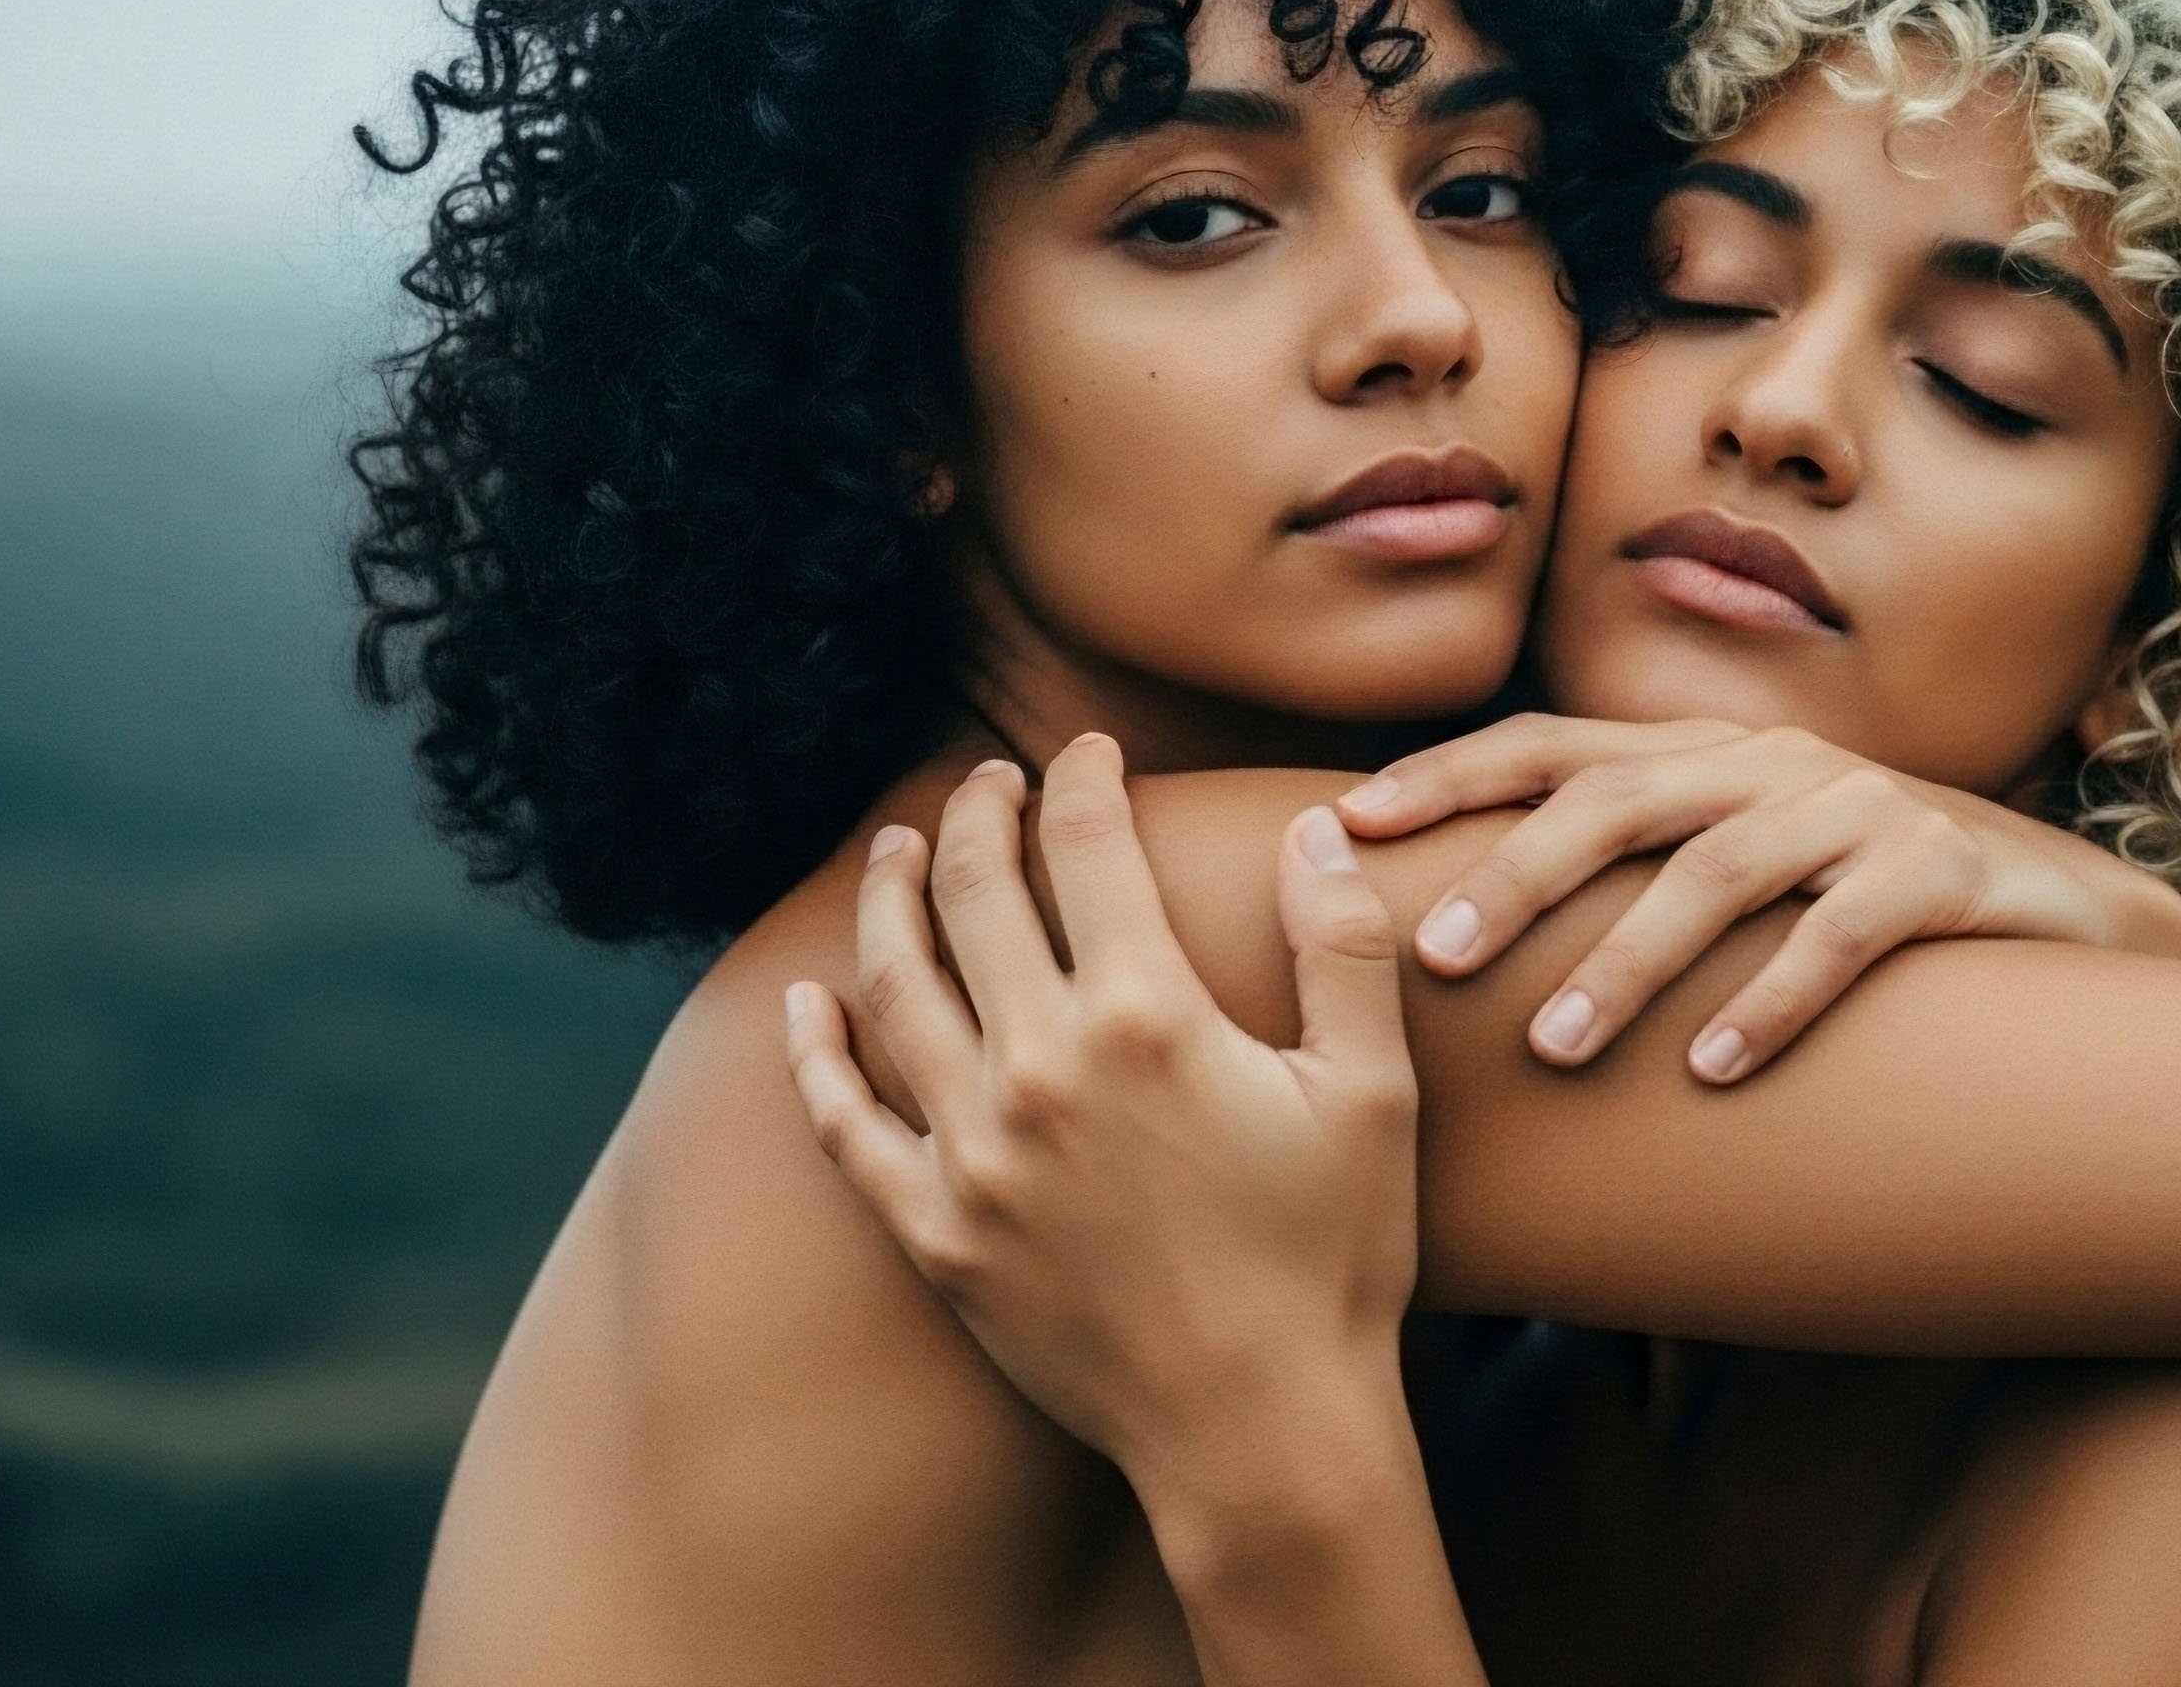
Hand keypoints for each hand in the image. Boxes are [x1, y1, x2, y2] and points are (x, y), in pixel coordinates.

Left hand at [784, 736, 1422, 1512]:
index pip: (1091, 847)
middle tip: (987, 780)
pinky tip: (808, 1002)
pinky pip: (845, 1125)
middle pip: (978, 896)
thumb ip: (1339, 945)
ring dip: (890, 901)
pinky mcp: (935, 1233)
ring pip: (895, 987)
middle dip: (981, 815)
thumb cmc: (1333, 1261)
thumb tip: (1310, 829)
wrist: (1261, 1431)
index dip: (1086, 779)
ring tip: (899, 852)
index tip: (1087, 749)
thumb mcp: (1371, 1090)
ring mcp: (973, 1153)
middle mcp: (1040, 1068)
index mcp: (1147, 1017)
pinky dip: (816, 1053)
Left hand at [1335, 715, 2180, 1082]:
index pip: (1556, 746)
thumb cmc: (1870, 912)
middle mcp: (1777, 763)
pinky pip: (1844, 933)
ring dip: (1629, 960)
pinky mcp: (1945, 868)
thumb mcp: (1753, 872)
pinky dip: (1773, 1001)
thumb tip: (1470, 938)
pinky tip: (1715, 1071)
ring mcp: (1864, 808)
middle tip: (1434, 959)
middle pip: (1619, 798)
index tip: (1346, 825)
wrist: (2075, 921)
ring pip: (1720, 871)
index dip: (1450, 777)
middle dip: (1515, 875)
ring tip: (1556, 1047)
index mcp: (1712, 756)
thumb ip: (1641, 877)